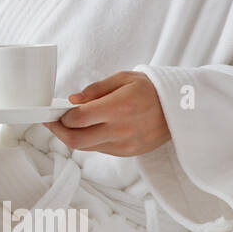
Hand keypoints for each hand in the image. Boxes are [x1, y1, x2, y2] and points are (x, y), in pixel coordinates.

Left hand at [42, 70, 170, 156]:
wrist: (180, 108)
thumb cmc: (150, 89)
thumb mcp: (123, 78)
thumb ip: (95, 90)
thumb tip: (72, 100)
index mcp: (119, 108)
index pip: (78, 119)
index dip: (61, 117)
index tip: (53, 112)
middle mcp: (121, 130)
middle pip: (76, 140)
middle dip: (58, 132)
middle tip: (52, 123)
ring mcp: (124, 145)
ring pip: (86, 147)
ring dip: (73, 137)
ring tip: (69, 124)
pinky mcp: (128, 153)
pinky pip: (100, 150)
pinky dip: (90, 141)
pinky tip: (90, 129)